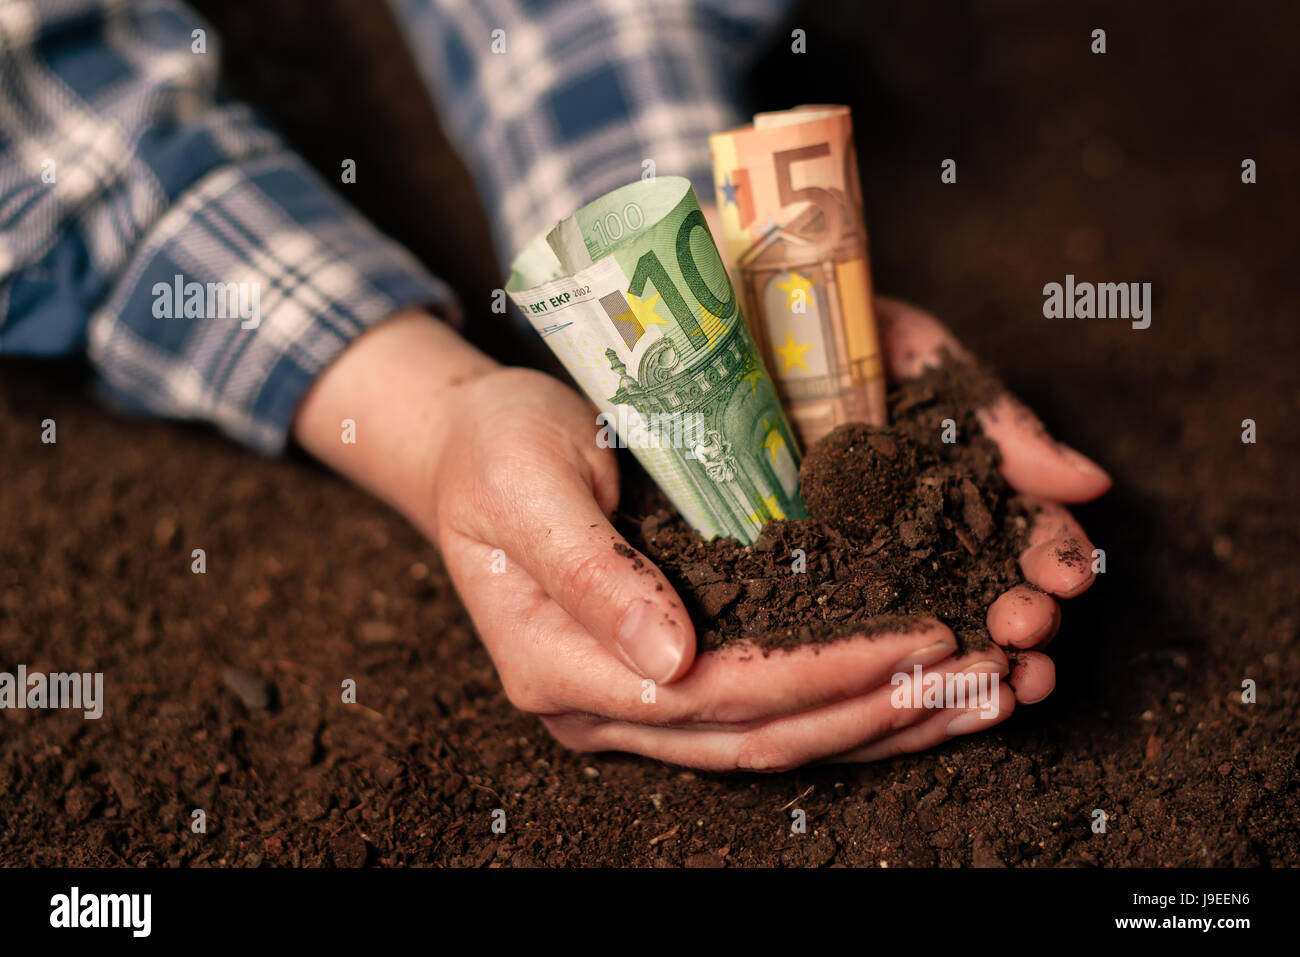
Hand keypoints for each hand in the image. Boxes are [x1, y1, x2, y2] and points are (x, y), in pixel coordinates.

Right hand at [295, 306, 1107, 770]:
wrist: (468, 446)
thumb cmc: (495, 446)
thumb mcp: (527, 483)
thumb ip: (591, 574)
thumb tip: (671, 661)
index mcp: (557, 664)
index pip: (716, 692)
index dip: (822, 673)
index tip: (919, 637)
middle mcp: (599, 705)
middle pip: (760, 736)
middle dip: (879, 709)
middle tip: (986, 677)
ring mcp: (634, 701)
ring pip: (776, 742)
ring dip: (883, 723)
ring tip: (984, 695)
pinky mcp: (666, 679)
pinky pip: (771, 714)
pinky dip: (850, 704)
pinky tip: (920, 687)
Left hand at [825, 296, 1111, 761]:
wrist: (730, 314)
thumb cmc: (827, 323)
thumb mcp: (917, 354)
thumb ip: (995, 417)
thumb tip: (1090, 485)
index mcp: (953, 486)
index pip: (1022, 534)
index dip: (1052, 557)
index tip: (1068, 574)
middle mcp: (915, 537)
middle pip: (984, 595)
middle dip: (1019, 618)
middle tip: (1024, 625)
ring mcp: (854, 566)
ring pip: (927, 632)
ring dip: (975, 662)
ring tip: (1003, 677)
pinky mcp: (784, 585)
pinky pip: (841, 640)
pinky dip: (888, 668)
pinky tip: (924, 690)